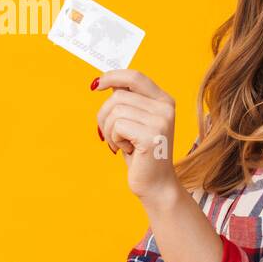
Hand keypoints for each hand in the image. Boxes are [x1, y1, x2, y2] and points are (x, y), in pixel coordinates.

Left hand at [93, 69, 179, 202]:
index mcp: (165, 101)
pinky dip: (114, 139)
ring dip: (109, 130)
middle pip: (119, 95)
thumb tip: (104, 82)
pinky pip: (117, 126)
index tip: (96, 86)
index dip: (112, 76)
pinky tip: (126, 150)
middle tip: (110, 135)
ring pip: (115, 110)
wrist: (156, 184)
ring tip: (121, 144)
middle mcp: (166, 108)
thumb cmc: (141, 154)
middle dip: (104, 115)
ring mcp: (161, 121)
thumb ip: (127, 101)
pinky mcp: (151, 136)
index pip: (135, 77)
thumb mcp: (135, 122)